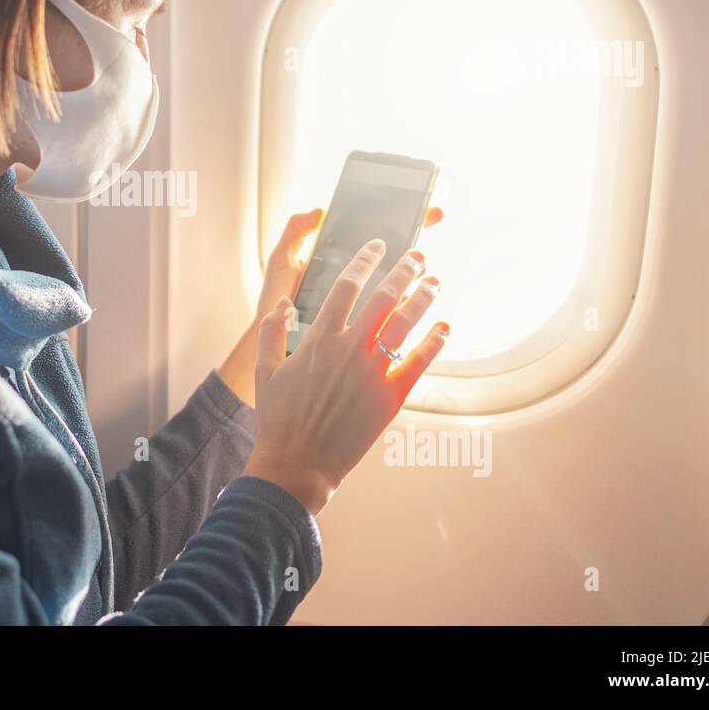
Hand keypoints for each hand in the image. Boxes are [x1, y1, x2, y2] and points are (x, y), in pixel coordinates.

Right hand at [242, 241, 448, 514]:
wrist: (297, 463)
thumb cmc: (278, 418)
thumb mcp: (264, 370)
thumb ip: (271, 330)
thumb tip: (283, 303)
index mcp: (318, 338)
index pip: (348, 284)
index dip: (365, 260)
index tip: (378, 246)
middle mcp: (348, 349)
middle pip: (384, 296)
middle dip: (405, 270)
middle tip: (418, 257)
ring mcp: (372, 372)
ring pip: (405, 323)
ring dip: (423, 297)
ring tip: (434, 282)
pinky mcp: (390, 397)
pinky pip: (418, 362)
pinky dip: (434, 342)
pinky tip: (444, 328)